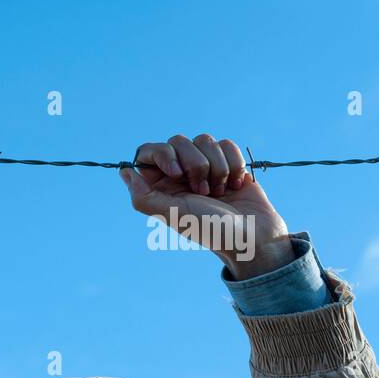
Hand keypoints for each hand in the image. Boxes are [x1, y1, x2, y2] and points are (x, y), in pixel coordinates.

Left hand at [121, 133, 292, 279]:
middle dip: (195, 163)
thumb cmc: (212, 230)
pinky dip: (234, 164)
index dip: (162, 154)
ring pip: (204, 139)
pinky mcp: (229, 163)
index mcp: (162, 184)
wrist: (254, 237)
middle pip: (178, 141)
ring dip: (217, 167)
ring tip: (221, 192)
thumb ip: (143, 197)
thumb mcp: (174, 216)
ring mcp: (205, 166)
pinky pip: (226, 144)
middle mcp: (181, 173)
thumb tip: (123, 171)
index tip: (176, 171)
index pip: (149, 150)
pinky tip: (236, 185)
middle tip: (203, 191)